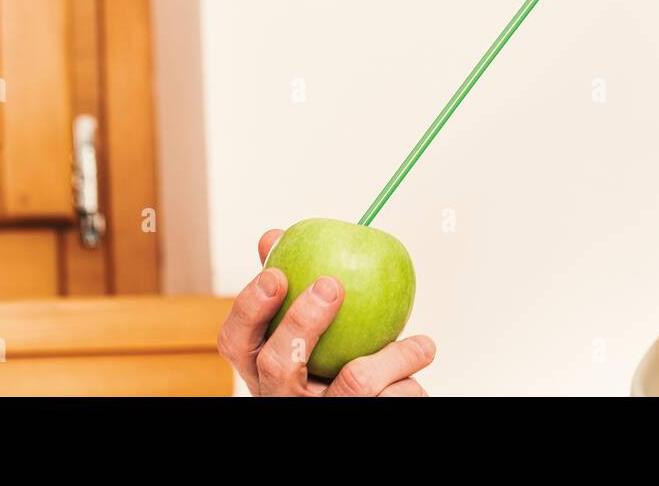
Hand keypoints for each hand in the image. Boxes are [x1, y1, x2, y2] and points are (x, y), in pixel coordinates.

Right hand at [217, 227, 435, 395]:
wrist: (372, 406)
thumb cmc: (338, 367)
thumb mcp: (312, 335)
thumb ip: (294, 290)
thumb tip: (271, 237)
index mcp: (264, 372)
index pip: (236, 343)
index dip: (250, 308)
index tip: (276, 273)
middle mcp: (283, 400)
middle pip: (278, 365)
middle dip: (302, 321)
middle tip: (331, 284)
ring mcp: (319, 415)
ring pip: (353, 383)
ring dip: (392, 356)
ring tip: (421, 343)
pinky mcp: (355, 421)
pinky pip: (388, 396)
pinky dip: (409, 373)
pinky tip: (422, 355)